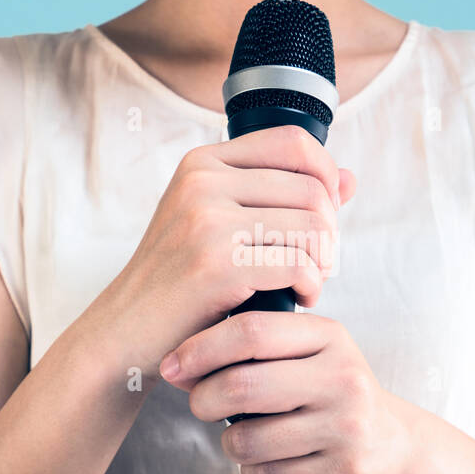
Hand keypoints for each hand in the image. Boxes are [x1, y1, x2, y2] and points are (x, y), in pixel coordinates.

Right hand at [103, 127, 355, 374]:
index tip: (322, 216)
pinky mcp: (217, 263)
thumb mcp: (222, 225)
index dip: (325, 176)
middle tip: (314, 264)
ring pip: (313, 225)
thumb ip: (283, 197)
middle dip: (329, 231)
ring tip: (305, 282)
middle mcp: (202, 181)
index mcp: (202, 162)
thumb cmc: (180, 283)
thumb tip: (350, 178)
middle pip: (313, 188)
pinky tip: (298, 298)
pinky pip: (299, 264)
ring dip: (323, 261)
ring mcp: (207, 219)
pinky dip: (310, 286)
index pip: (293, 141)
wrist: (124, 332)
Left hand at [159, 312, 412, 473]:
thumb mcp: (310, 348)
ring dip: (229, 441)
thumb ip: (256, 343)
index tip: (173, 365)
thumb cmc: (328, 387)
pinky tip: (266, 458)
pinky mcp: (341, 473)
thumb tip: (179, 364)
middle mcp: (344, 379)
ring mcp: (346, 428)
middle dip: (203, 399)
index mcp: (331, 336)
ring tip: (244, 435)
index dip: (201, 348)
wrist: (389, 441)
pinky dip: (251, 470)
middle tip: (200, 404)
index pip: (251, 332)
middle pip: (242, 386)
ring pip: (248, 439)